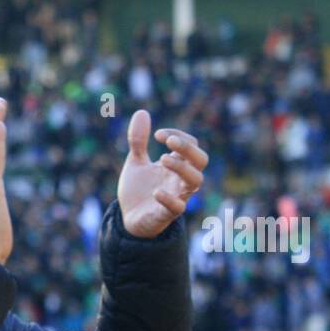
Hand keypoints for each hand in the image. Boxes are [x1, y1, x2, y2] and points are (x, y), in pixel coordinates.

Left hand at [117, 110, 208, 238]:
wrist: (128, 219)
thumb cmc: (138, 190)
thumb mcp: (135, 162)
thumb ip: (138, 141)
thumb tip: (142, 112)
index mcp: (177, 165)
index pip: (191, 145)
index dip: (178, 135)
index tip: (157, 134)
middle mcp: (181, 179)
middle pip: (201, 160)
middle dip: (188, 149)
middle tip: (169, 142)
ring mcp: (177, 196)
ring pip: (196, 181)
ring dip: (182, 168)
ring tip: (162, 159)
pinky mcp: (167, 214)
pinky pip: (177, 207)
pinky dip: (169, 199)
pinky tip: (155, 191)